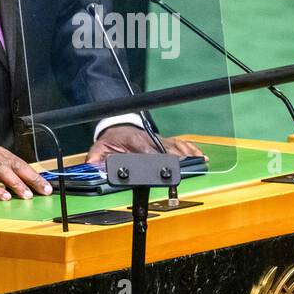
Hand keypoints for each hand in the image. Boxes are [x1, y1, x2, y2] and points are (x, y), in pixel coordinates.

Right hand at [0, 145, 52, 200]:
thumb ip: (6, 170)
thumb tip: (27, 183)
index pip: (21, 164)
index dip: (35, 175)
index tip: (47, 187)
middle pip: (16, 166)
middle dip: (32, 179)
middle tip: (44, 191)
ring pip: (2, 173)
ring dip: (16, 184)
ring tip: (26, 195)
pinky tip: (5, 197)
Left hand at [85, 125, 205, 164]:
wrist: (119, 125)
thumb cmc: (113, 139)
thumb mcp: (100, 147)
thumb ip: (96, 157)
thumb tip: (92, 165)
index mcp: (135, 140)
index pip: (147, 149)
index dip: (155, 157)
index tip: (162, 165)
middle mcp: (150, 139)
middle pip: (166, 149)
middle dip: (176, 158)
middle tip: (186, 167)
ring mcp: (159, 140)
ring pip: (176, 146)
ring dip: (187, 154)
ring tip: (199, 162)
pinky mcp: (166, 141)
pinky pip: (181, 144)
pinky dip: (191, 150)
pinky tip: (201, 156)